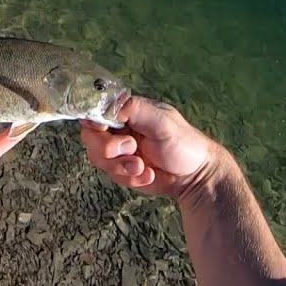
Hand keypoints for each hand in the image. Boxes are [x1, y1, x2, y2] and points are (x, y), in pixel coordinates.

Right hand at [80, 96, 218, 198]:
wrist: (195, 176)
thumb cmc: (183, 142)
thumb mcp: (162, 121)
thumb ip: (136, 109)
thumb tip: (108, 107)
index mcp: (126, 112)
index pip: (95, 111)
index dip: (94, 121)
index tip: (104, 129)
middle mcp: (118, 130)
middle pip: (90, 137)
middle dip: (109, 148)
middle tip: (132, 149)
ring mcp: (118, 152)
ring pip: (98, 158)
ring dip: (121, 166)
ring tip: (143, 167)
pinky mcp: (121, 171)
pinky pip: (112, 175)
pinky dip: (131, 178)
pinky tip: (148, 175)